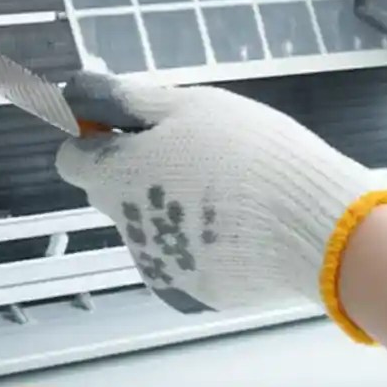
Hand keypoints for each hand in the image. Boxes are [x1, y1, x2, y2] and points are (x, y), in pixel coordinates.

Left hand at [55, 72, 386, 339]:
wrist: (315, 229)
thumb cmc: (252, 153)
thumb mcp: (192, 106)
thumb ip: (128, 101)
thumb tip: (82, 92)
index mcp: (119, 177)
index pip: (70, 160)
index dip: (93, 139)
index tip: (124, 129)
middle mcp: (127, 227)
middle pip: (110, 194)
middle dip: (136, 175)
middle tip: (193, 157)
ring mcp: (158, 266)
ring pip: (149, 229)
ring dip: (172, 211)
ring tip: (231, 194)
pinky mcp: (191, 294)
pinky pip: (183, 261)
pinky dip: (201, 245)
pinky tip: (241, 229)